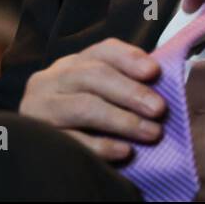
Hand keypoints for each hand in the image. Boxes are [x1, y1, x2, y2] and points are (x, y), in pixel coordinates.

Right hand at [19, 38, 164, 161]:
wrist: (37, 153)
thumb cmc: (83, 121)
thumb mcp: (100, 94)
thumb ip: (128, 83)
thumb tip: (168, 78)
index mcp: (73, 63)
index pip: (104, 50)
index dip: (130, 58)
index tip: (154, 72)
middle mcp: (51, 79)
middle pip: (94, 76)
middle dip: (131, 92)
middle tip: (160, 109)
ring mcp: (39, 107)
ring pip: (84, 106)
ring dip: (123, 120)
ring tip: (152, 133)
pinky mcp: (36, 137)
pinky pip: (71, 140)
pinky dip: (101, 146)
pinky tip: (125, 151)